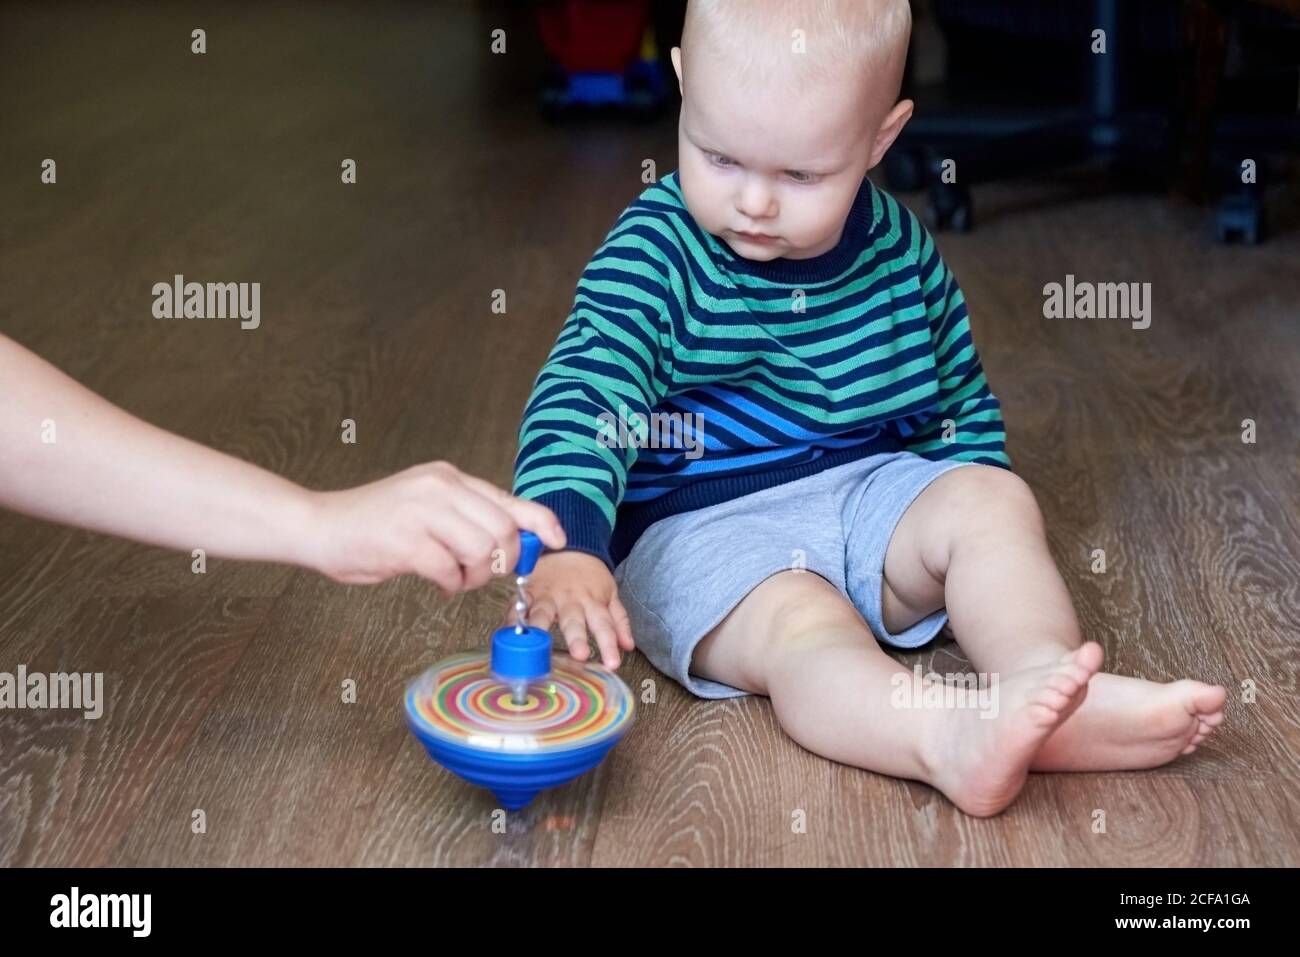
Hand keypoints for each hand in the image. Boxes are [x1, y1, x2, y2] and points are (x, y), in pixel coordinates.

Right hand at [304, 461, 564, 591]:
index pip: (510, 499)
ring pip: (482, 550)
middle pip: (504, 529)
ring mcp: (422, 512)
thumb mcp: (426, 507)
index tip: (557, 541)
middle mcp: (440, 487)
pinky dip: (450, 584)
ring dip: (475, 575)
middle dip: (503, 560)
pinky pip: (450, 570)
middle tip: (481, 573)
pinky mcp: (406, 540)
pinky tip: (436, 581)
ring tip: (455, 577)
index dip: (542, 522)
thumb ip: (465, 517)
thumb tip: (512, 542)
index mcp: (449, 478)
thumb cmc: (373, 524)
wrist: (318, 525)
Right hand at [516, 550, 633, 668]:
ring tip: (536, 646)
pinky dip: (513, 619)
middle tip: (580, 655)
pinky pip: (518, 606)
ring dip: (541, 629)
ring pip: (543, 614)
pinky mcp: (529, 593)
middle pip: (573, 621)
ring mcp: (548, 596)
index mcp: (593, 602)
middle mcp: (570, 601)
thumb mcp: (610, 594)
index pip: (604, 625)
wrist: (569, 547)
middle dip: (576, 637)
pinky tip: (509, 633)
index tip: (612, 663)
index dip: (608, 644)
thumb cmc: (590, 577)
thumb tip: (627, 647)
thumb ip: (619, 621)